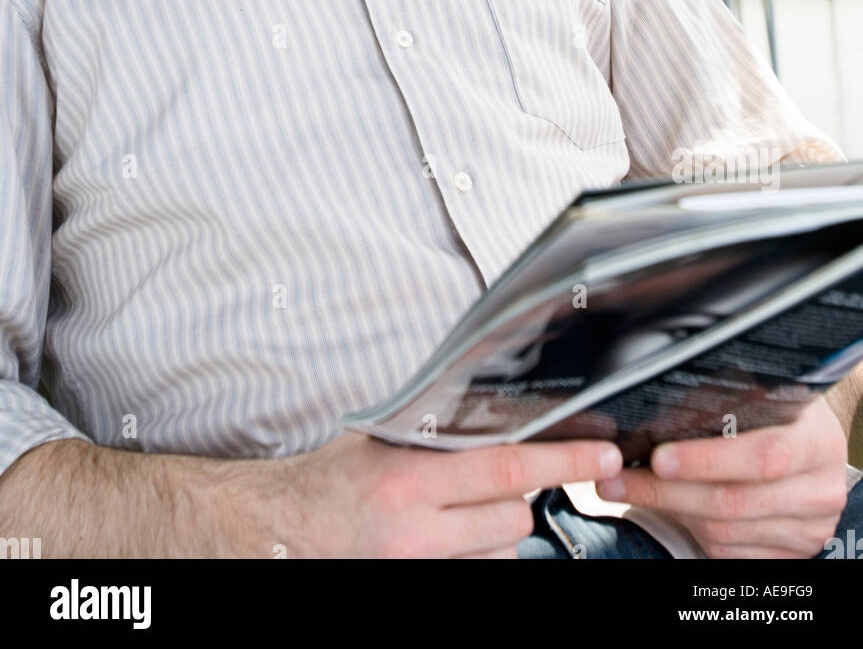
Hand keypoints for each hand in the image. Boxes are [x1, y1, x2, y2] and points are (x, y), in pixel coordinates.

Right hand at [271, 429, 622, 558]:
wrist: (285, 531)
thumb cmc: (332, 480)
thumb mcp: (383, 440)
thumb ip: (439, 432)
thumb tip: (503, 412)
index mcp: (410, 477)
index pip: (508, 467)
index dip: (563, 460)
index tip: (601, 452)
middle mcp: (418, 529)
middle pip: (513, 516)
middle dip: (515, 498)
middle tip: (488, 483)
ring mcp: (422, 566)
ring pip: (502, 550)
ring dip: (494, 531)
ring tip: (453, 513)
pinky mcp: (422, 585)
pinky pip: (479, 572)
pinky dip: (476, 556)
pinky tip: (447, 538)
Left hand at [594, 397, 848, 558]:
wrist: (818, 449)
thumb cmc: (785, 415)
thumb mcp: (772, 397)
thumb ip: (730, 401)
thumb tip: (655, 400)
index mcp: (816, 441)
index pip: (761, 457)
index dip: (706, 460)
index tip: (659, 457)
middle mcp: (818, 490)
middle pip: (733, 501)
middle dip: (668, 491)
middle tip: (619, 476)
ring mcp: (808, 527)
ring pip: (725, 532)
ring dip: (671, 511)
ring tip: (630, 489)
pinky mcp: (791, 553)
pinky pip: (730, 552)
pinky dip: (693, 532)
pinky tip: (670, 508)